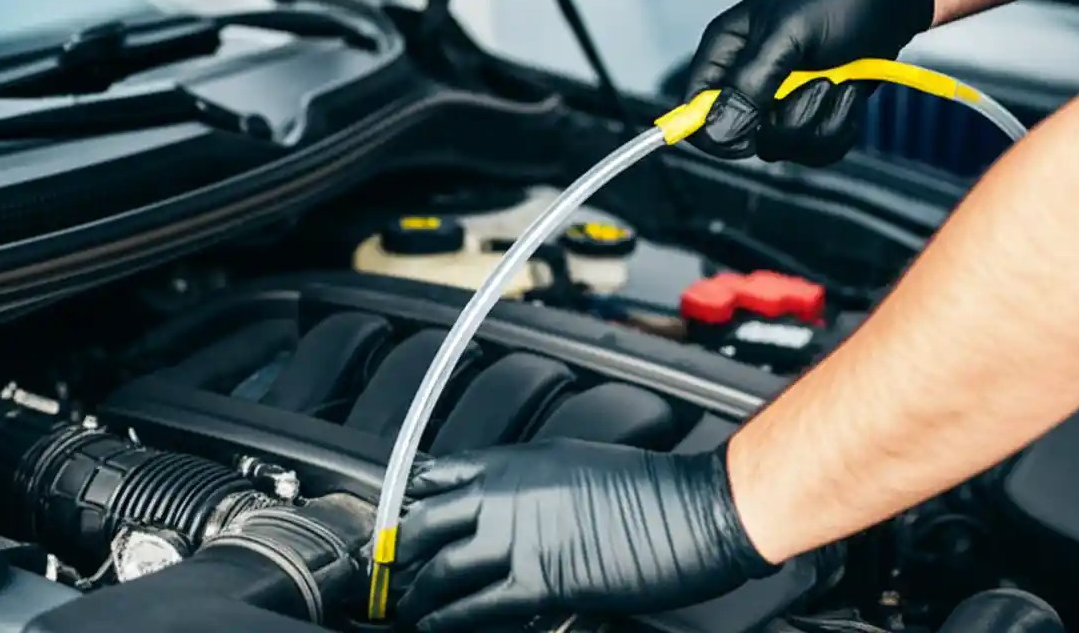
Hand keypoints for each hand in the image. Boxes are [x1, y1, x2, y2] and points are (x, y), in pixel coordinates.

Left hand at [393, 440, 775, 631]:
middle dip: (399, 549)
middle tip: (385, 569)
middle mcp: (508, 494)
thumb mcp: (580, 466)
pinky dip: (447, 618)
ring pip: (442, 568)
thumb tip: (511, 504)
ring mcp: (519, 538)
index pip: (441, 476)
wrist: (693, 508)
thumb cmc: (651, 487)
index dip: (414, 500)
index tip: (399, 518)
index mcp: (518, 461)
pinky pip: (475, 605)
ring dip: (415, 591)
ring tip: (401, 605)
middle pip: (427, 522)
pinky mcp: (539, 581)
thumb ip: (535, 483)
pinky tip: (431, 625)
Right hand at [685, 0, 934, 165]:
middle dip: (788, 119)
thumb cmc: (840, 0)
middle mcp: (747, 81)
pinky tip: (849, 93)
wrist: (894, 2)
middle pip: (742, 139)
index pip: (692, 108)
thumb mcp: (789, 35)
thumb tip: (717, 128)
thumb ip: (750, 83)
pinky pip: (815, 150)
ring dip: (820, 120)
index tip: (750, 133)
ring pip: (784, 148)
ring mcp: (779, 104)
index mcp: (726, 53)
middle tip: (816, 82)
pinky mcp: (810, 118)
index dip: (714, 132)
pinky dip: (839, 126)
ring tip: (837, 80)